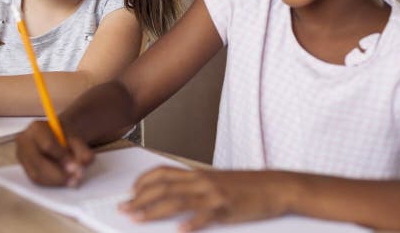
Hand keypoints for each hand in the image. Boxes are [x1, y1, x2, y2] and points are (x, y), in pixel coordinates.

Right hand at [15, 120, 93, 186]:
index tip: (76, 167)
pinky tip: (63, 182)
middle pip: (39, 162)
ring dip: (56, 181)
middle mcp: (24, 141)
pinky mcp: (24, 168)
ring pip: (36, 174)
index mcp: (37, 128)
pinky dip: (51, 183)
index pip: (47, 145)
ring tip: (72, 182)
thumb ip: (82, 149)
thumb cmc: (64, 136)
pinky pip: (36, 180)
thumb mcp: (75, 138)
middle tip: (75, 179)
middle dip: (58, 174)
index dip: (62, 157)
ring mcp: (21, 156)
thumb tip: (85, 162)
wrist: (54, 136)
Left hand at [120, 167, 293, 230]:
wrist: (276, 186)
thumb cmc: (246, 187)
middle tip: (124, 209)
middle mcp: (201, 181)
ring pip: (177, 200)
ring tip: (138, 219)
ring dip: (154, 210)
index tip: (130, 192)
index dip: (143, 182)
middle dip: (140, 198)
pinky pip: (206, 215)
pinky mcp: (227, 207)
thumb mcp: (217, 183)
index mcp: (198, 174)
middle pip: (163, 187)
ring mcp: (213, 194)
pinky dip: (191, 223)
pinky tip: (180, 230)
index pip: (162, 172)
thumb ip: (196, 188)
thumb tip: (174, 198)